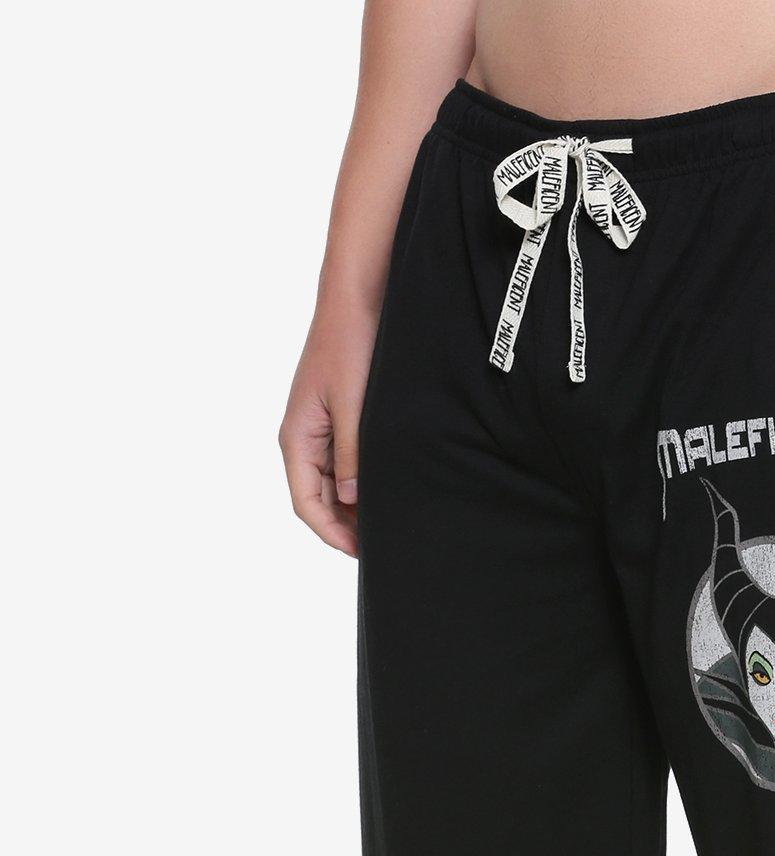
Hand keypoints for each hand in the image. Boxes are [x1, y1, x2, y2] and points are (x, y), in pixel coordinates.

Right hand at [279, 300, 379, 556]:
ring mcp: (320, 429)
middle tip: (383, 543)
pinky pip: (345, 463)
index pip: (306, 504)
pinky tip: (387, 489)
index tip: (362, 552)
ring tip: (389, 520)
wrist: (358, 297)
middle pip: (319, 499)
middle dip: (346, 524)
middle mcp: (304, 437)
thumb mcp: (355, 406)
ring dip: (355, 505)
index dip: (332, 533)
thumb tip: (353, 500)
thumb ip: (353, 455)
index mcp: (297, 437)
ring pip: (334, 484)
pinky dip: (362, 481)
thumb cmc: (351, 344)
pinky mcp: (337, 419)